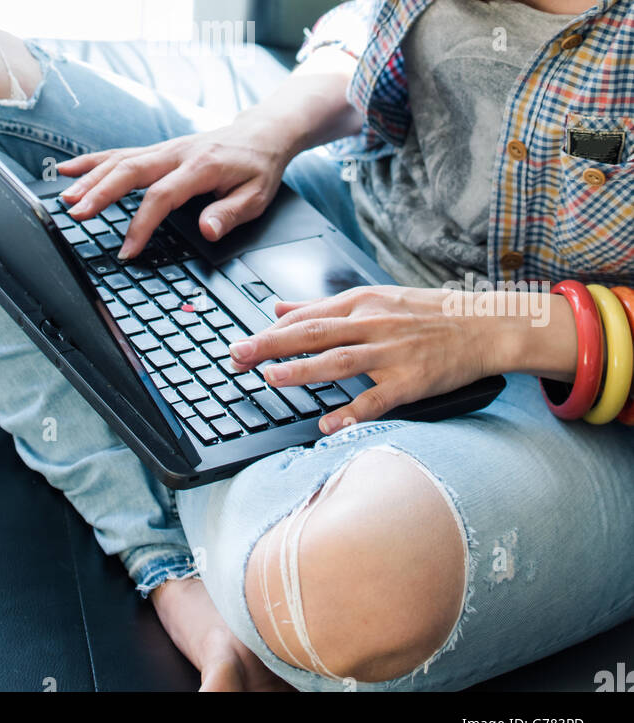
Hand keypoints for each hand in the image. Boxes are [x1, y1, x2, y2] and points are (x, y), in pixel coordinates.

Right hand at [53, 113, 292, 258]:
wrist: (262, 133)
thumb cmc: (258, 166)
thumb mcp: (257, 196)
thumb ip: (230, 214)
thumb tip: (207, 231)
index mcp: (201, 167)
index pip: (162, 196)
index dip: (141, 224)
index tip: (127, 250)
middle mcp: (177, 154)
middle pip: (130, 170)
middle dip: (100, 192)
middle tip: (76, 214)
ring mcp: (164, 149)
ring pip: (120, 160)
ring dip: (90, 177)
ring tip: (65, 197)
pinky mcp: (157, 149)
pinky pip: (120, 153)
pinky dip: (92, 161)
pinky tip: (68, 169)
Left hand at [227, 285, 494, 430]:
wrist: (485, 325)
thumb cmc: (428, 313)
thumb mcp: (374, 298)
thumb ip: (322, 306)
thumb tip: (278, 307)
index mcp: (362, 302)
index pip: (307, 316)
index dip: (270, 330)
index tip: (240, 343)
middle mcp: (374, 323)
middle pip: (314, 333)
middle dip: (271, 345)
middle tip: (238, 356)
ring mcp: (393, 352)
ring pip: (340, 360)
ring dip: (304, 370)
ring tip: (271, 378)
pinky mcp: (412, 381)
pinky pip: (378, 399)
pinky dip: (352, 411)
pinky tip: (328, 424)